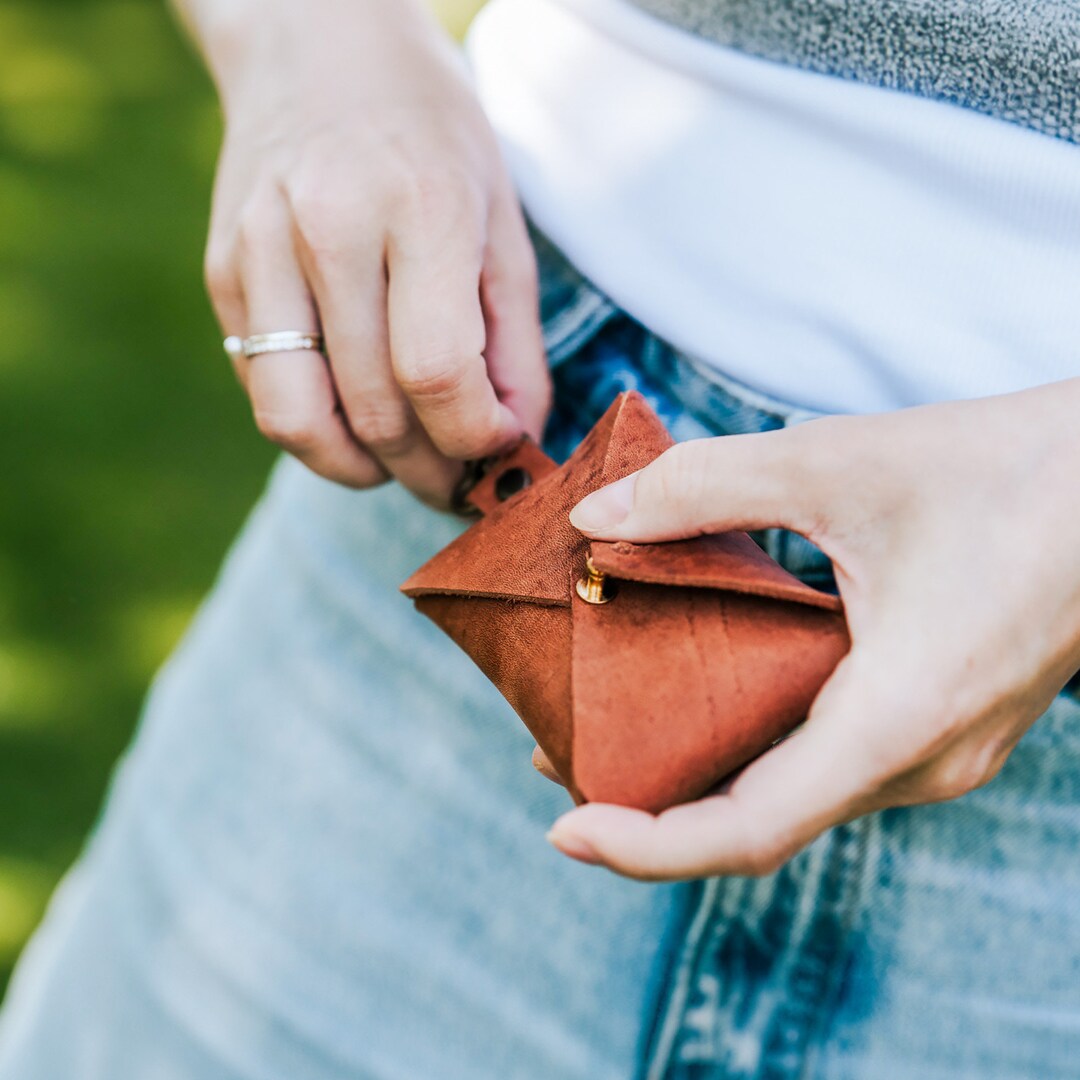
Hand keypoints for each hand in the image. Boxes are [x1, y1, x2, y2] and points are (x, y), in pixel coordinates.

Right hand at [191, 0, 549, 505]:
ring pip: (299, 423)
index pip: (437, 373)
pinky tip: (355, 415)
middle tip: (460, 486)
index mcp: (419, 209)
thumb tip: (515, 446)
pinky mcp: (222, 274)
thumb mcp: (501, 224)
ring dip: (361, 472)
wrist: (319, 44)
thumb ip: (515, 345)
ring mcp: (260, 253)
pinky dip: (316, 429)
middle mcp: (328, 230)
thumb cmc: (431, 136)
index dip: (475, 440)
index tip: (500, 453)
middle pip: (375, 412)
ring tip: (402, 467)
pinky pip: (265, 390)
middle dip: (428, 475)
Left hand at [543, 379, 1079, 879]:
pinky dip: (752, 742)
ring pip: (795, 792)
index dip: (647, 846)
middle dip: (653, 804)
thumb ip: (702, 487)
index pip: (750, 827)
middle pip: (760, 817)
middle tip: (560, 759)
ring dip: (701, 772)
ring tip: (611, 726)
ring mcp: (939, 747)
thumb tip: (595, 515)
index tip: (567, 830)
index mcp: (900, 714)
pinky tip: (703, 695)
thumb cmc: (1003, 468)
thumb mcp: (833, 463)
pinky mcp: (939, 718)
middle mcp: (923, 757)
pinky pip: (828, 758)